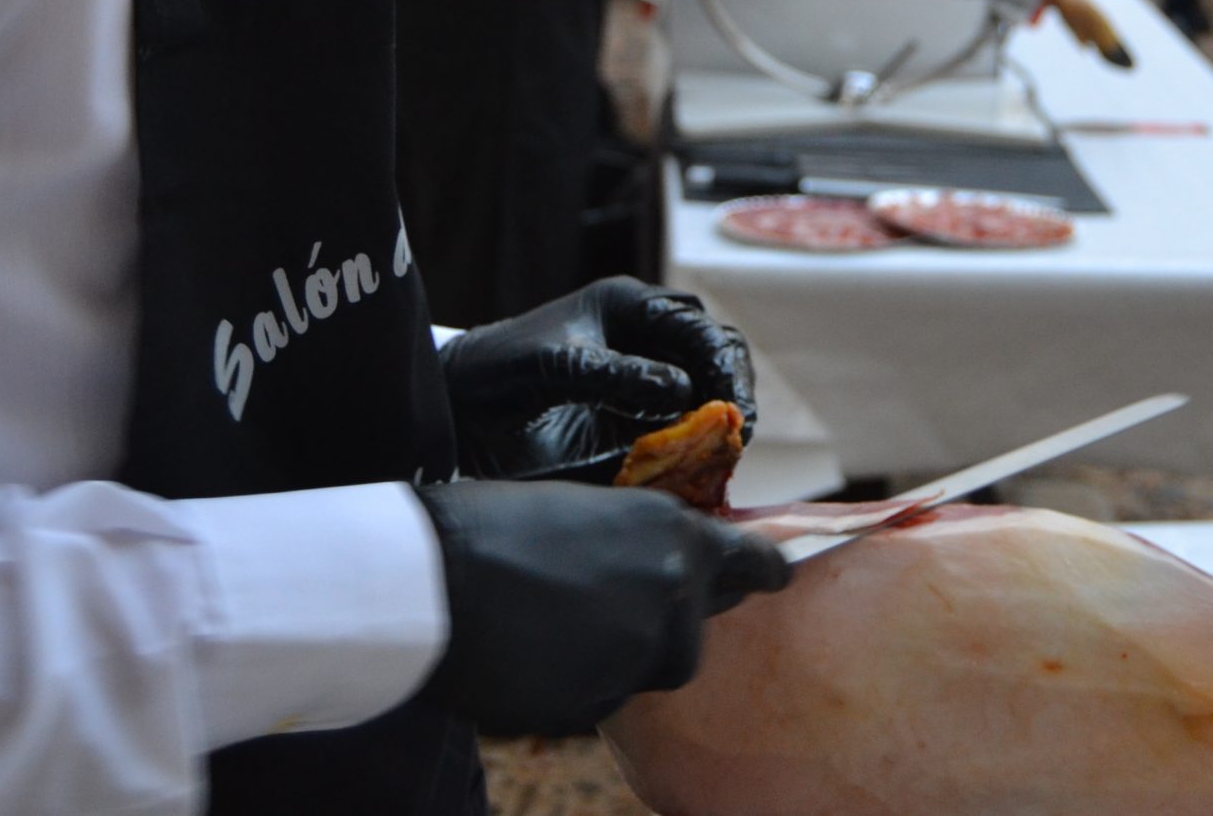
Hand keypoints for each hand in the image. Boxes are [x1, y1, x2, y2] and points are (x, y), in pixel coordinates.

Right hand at [416, 482, 788, 735]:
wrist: (433, 578)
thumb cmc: (494, 521)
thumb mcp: (583, 508)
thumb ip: (636, 541)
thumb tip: (650, 562)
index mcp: (673, 538)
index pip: (750, 565)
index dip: (764, 572)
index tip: (778, 576)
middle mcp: (671, 600)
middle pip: (692, 630)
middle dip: (664, 621)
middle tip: (612, 602)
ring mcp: (636, 659)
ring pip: (644, 667)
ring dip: (616, 653)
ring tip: (551, 622)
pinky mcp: (596, 704)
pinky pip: (599, 698)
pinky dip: (575, 682)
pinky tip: (530, 654)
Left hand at [439, 278, 757, 482]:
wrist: (456, 411)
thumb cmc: (497, 370)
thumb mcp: (554, 364)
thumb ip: (614, 373)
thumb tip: (682, 391)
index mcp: (631, 308)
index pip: (701, 330)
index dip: (725, 368)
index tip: (730, 411)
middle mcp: (645, 341)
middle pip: (717, 360)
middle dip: (731, 397)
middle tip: (734, 440)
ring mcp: (641, 384)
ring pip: (705, 401)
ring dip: (716, 431)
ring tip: (716, 463)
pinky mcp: (631, 426)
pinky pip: (679, 438)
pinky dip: (692, 457)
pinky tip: (692, 478)